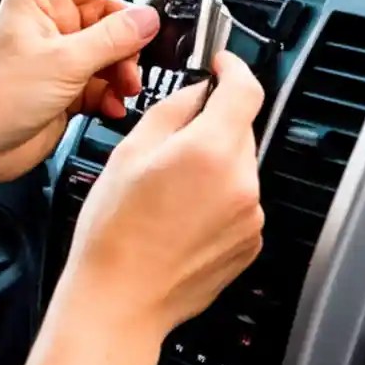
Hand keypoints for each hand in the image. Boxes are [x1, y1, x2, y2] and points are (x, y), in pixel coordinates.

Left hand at [0, 0, 175, 182]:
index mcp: (40, 2)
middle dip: (131, 39)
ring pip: (109, 52)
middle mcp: (50, 26)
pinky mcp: (63, 89)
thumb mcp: (64, 62)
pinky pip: (101, 82)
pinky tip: (111, 106)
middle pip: (108, 16)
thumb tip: (147, 20)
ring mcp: (57, 58)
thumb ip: (112, 39)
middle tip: (143, 56)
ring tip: (124, 87)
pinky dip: (111, 94)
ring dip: (123, 70)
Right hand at [50, 52, 265, 344]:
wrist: (121, 300)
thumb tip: (195, 92)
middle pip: (240, 129)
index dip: (233, 67)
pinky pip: (240, 202)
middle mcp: (241, 182)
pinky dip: (217, 199)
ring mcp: (250, 216)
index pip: (245, 88)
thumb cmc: (115, 236)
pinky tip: (180, 216)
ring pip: (239, 167)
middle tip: (170, 145)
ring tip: (168, 192)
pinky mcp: (249, 243)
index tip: (221, 64)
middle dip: (212, 126)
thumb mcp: (129, 154)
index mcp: (210, 151)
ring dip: (213, 166)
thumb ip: (171, 111)